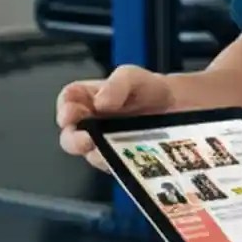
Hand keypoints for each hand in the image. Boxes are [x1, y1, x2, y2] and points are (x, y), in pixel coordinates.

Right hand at [56, 64, 173, 171]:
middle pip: (70, 135)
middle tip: (85, 139)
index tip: (71, 113)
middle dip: (73, 139)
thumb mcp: (131, 76)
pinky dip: (116, 162)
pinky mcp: (119, 159)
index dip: (65, 108)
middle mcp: (91, 123)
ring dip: (95, 153)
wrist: (176, 105)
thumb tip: (100, 103)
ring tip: (105, 148)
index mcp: (87, 98)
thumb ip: (116, 84)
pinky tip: (124, 156)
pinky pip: (112, 165)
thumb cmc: (147, 88)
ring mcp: (104, 143)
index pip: (67, 102)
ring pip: (90, 154)